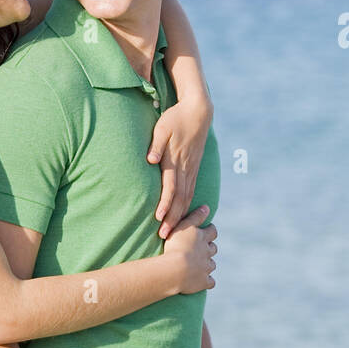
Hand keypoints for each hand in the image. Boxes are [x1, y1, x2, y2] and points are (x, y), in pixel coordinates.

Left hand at [148, 97, 211, 238]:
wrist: (198, 111)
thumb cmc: (176, 118)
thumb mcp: (162, 128)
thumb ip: (156, 145)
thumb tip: (150, 159)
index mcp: (175, 160)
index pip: (170, 187)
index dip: (165, 204)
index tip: (158, 218)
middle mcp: (185, 167)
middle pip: (180, 198)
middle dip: (172, 218)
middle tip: (165, 236)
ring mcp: (191, 168)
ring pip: (187, 196)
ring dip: (180, 215)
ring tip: (173, 230)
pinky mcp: (194, 167)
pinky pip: (191, 190)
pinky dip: (188, 205)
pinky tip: (185, 214)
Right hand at [161, 205, 217, 294]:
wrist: (174, 270)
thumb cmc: (176, 246)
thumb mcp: (184, 226)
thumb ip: (196, 216)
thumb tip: (207, 207)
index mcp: (203, 238)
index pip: (212, 231)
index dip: (210, 231)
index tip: (207, 231)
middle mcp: (207, 252)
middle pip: (213, 249)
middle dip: (209, 248)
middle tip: (200, 249)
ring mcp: (206, 268)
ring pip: (211, 265)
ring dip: (207, 264)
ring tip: (197, 265)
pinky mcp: (203, 282)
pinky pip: (210, 282)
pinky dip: (207, 281)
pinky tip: (202, 281)